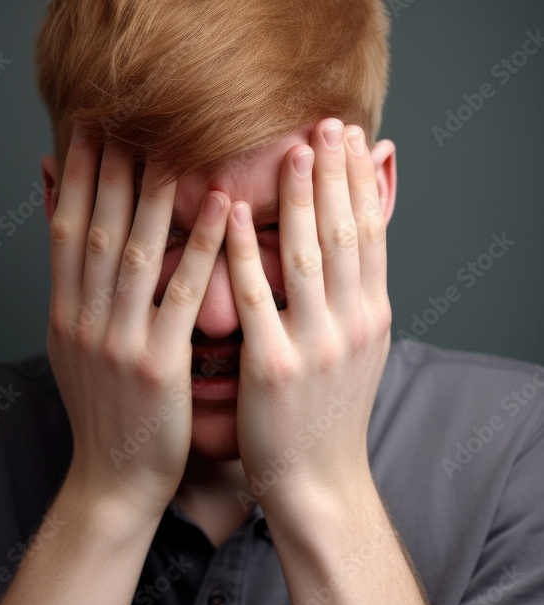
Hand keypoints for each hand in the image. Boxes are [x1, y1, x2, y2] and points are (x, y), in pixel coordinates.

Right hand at [46, 129, 230, 518]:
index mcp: (65, 312)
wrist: (115, 479)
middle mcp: (84, 319)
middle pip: (97, 227)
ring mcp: (119, 342)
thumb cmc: (105, 409)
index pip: (67, 227)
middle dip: (113, 167)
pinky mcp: (157, 364)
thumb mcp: (73, 344)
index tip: (95, 123)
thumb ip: (71, 282)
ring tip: (176, 140)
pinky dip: (200, 247)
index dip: (80, 172)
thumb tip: (61, 223)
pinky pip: (181, 295)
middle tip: (132, 112)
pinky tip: (221, 209)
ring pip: (135, 252)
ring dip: (155, 193)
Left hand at [225, 118, 391, 507]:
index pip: (372, 234)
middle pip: (348, 233)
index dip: (362, 182)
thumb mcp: (356, 351)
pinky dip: (245, 250)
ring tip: (291, 149)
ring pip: (311, 255)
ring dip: (302, 197)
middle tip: (327, 122)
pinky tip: (232, 212)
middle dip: (337, 173)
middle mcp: (354, 323)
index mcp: (373, 316)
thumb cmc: (326, 415)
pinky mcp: (276, 367)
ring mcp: (317, 344)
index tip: (352, 136)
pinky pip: (257, 296)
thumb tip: (352, 249)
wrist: (317, 482)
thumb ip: (354, 298)